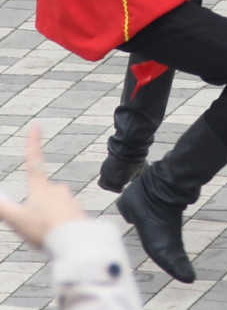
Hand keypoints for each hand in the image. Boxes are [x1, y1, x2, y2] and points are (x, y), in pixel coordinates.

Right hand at [0, 126, 83, 248]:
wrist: (73, 242)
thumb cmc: (43, 229)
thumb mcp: (16, 220)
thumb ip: (2, 207)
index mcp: (40, 187)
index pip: (33, 160)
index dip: (33, 142)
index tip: (37, 124)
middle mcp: (56, 188)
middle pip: (41, 195)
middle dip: (36, 211)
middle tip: (37, 229)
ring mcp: (69, 197)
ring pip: (53, 207)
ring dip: (49, 219)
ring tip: (49, 235)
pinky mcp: (78, 209)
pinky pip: (65, 216)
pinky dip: (60, 225)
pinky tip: (60, 236)